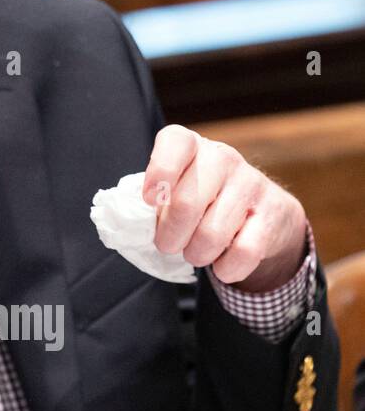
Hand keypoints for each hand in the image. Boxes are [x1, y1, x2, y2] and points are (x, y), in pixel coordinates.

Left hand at [142, 125, 307, 292]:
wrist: (262, 210)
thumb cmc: (200, 198)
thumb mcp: (174, 189)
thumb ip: (155, 199)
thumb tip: (136, 225)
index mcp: (189, 145)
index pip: (174, 143)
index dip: (159, 172)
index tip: (150, 200)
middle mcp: (221, 157)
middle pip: (186, 203)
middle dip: (170, 237)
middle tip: (168, 245)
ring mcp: (251, 183)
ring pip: (212, 234)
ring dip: (197, 254)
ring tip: (195, 253)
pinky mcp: (274, 212)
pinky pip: (245, 251)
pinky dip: (227, 268)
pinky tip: (222, 264)